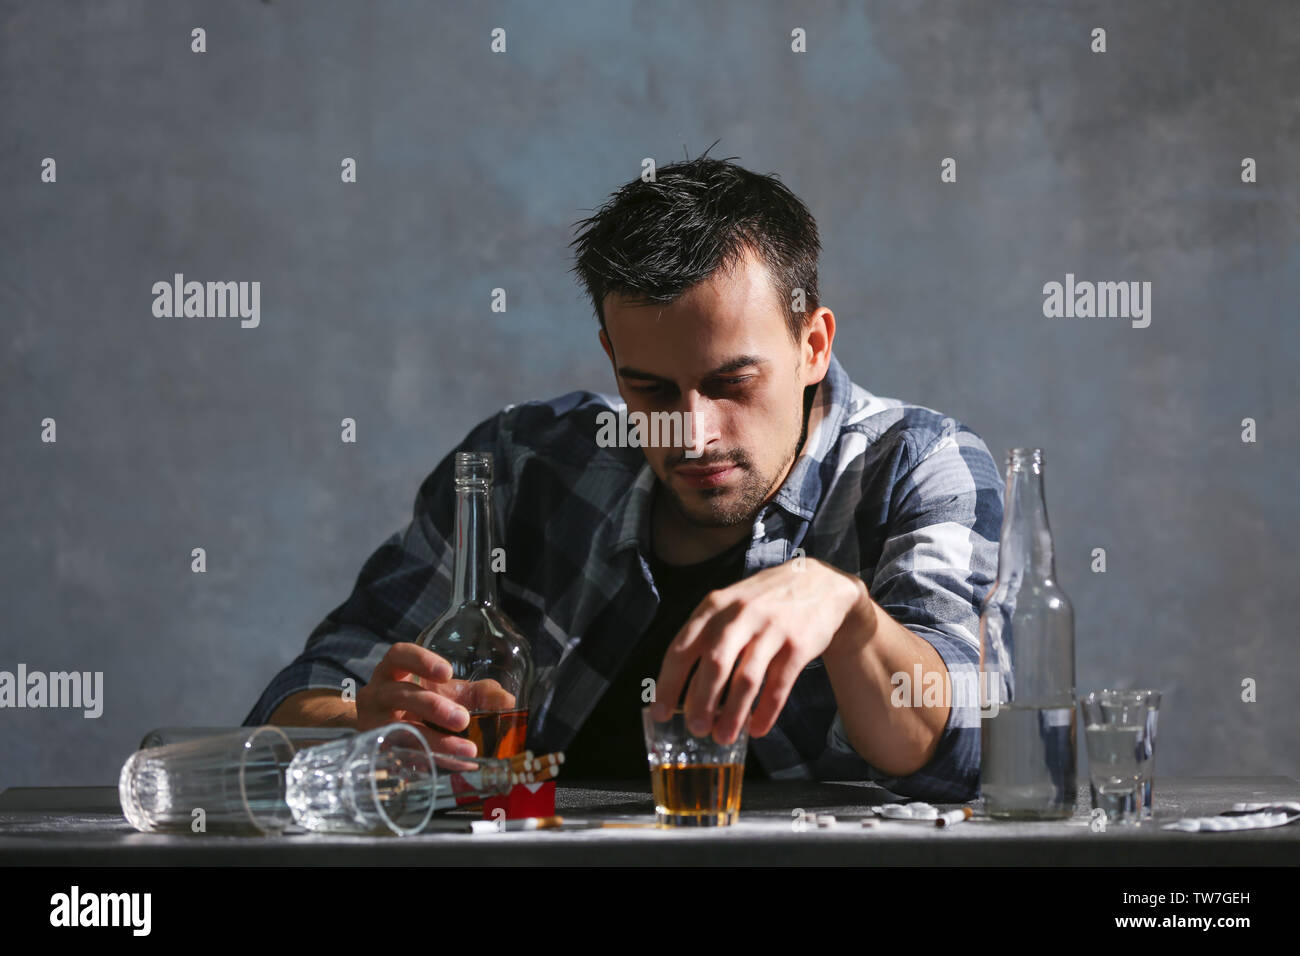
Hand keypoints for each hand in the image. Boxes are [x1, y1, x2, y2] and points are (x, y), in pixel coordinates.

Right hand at [357, 642, 486, 759]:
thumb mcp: (448, 694)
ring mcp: (372, 724)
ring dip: (435, 740)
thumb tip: (507, 701)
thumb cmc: (421, 704)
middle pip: (400, 694)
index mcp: (393, 671)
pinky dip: (432, 760)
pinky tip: (455, 765)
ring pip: (399, 729)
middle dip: (433, 706)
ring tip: (468, 750)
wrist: (383, 732)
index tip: (447, 673)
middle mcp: (376, 694)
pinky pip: (404, 756)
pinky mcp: (376, 751)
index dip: (420, 661)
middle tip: (463, 719)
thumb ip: (478, 694)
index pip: (399, 655)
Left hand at [649, 558, 869, 744]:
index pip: (682, 648)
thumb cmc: (763, 602)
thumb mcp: (729, 606)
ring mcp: (771, 629)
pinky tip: (757, 729)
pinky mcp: (798, 644)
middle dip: (700, 701)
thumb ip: (706, 638)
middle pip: (713, 664)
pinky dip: (766, 711)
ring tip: (722, 737)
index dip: (669, 684)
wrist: (819, 584)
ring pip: (747, 678)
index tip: (660, 712)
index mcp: (714, 607)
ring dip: (732, 713)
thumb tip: (682, 691)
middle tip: (695, 729)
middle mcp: (740, 615)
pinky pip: (778, 685)